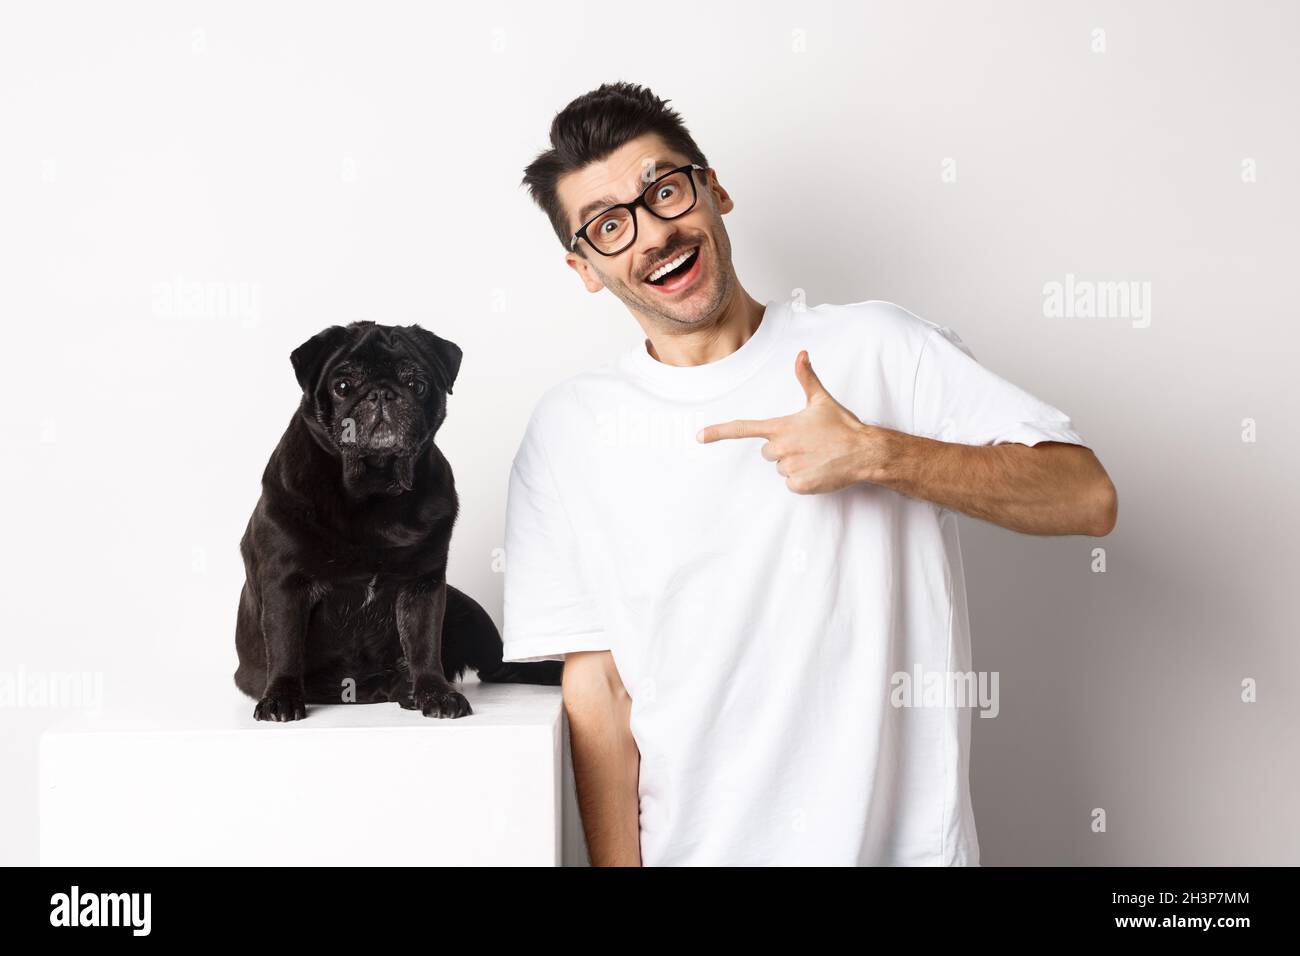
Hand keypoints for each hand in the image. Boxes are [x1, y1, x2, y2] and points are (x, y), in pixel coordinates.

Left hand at [696, 350, 899, 493]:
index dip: (720, 431)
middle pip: (767, 453)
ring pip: (781, 469)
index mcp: (782, 427)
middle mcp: (782, 447)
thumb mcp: (821, 400)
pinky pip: (792, 484)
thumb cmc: (842, 426)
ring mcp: (790, 467)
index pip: (744, 428)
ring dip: (795, 465)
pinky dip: (804, 480)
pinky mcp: (800, 485)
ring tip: (817, 456)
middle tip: (807, 444)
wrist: (864, 452)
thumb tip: (801, 353)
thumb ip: (806, 378)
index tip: (699, 436)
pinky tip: (820, 470)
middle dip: (783, 450)